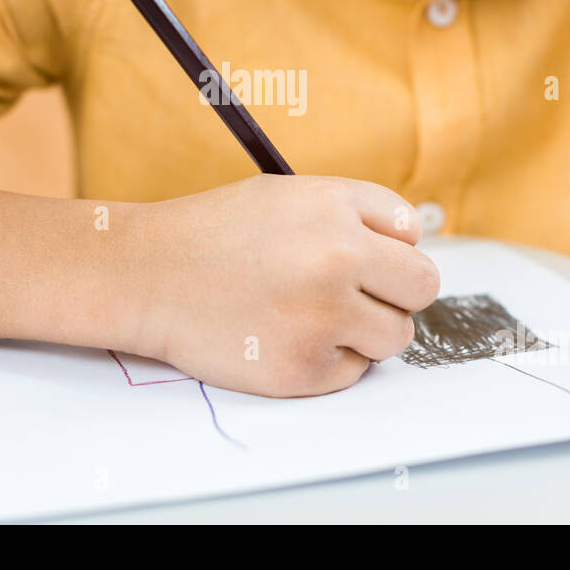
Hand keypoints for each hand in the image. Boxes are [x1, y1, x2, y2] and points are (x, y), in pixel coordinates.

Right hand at [124, 174, 439, 396]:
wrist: (147, 275)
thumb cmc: (215, 235)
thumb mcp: (285, 197)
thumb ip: (350, 218)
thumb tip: (410, 254)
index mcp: (335, 205)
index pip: (411, 231)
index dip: (388, 247)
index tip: (362, 257)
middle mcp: (338, 256)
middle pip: (422, 286)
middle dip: (395, 293)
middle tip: (355, 296)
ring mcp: (323, 315)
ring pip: (396, 335)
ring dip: (365, 332)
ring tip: (312, 317)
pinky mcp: (305, 367)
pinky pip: (354, 371)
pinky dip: (328, 362)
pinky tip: (284, 338)